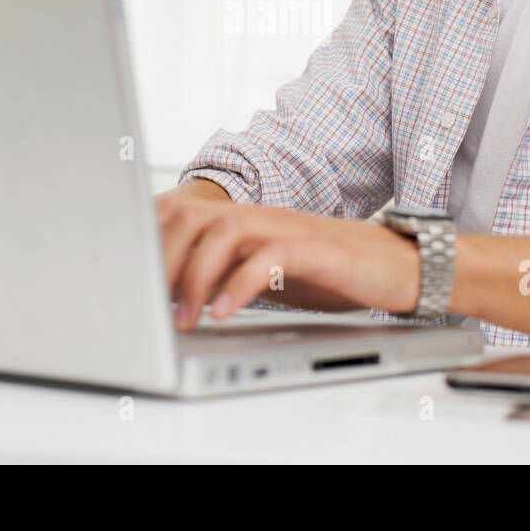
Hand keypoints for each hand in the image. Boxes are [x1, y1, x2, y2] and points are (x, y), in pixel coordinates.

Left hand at [155, 194, 420, 330]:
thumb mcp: (269, 273)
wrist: (400, 264)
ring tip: (186, 318)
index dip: (147, 240)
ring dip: (197, 276)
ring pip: (226, 231)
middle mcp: (262, 216)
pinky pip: (272, 256)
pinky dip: (242, 283)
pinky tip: (226, 312)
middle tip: (150, 306)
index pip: (180, 212)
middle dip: (163, 260)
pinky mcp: (319, 247)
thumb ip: (225, 275)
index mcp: (245, 220)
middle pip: (193, 216)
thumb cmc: (333, 271)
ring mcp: (289, 227)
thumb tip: (173, 296)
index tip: (128, 280)